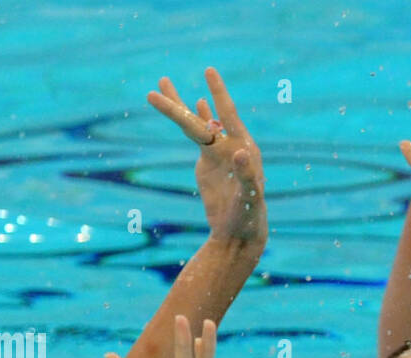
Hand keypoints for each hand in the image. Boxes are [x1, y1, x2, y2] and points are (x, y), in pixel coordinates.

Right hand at [149, 68, 266, 245]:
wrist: (239, 232)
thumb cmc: (248, 216)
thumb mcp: (249, 198)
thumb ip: (248, 176)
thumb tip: (241, 153)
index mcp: (243, 149)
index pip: (227, 115)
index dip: (218, 93)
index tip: (209, 71)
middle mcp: (231, 146)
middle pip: (201, 119)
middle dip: (179, 103)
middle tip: (162, 80)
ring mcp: (219, 154)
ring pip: (196, 124)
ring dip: (181, 106)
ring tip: (164, 82)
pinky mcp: (208, 164)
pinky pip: (200, 137)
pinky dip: (196, 120)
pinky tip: (197, 104)